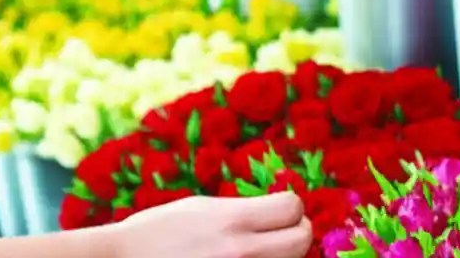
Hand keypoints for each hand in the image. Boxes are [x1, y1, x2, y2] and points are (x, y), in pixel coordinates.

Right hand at [109, 193, 313, 257]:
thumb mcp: (202, 208)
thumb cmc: (158, 231)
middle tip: (282, 232)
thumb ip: (243, 210)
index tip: (281, 210)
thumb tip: (279, 210)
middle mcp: (241, 251)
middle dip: (297, 232)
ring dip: (280, 255)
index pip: (293, 207)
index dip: (291, 206)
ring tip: (261, 249)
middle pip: (302, 240)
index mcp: (233, 220)